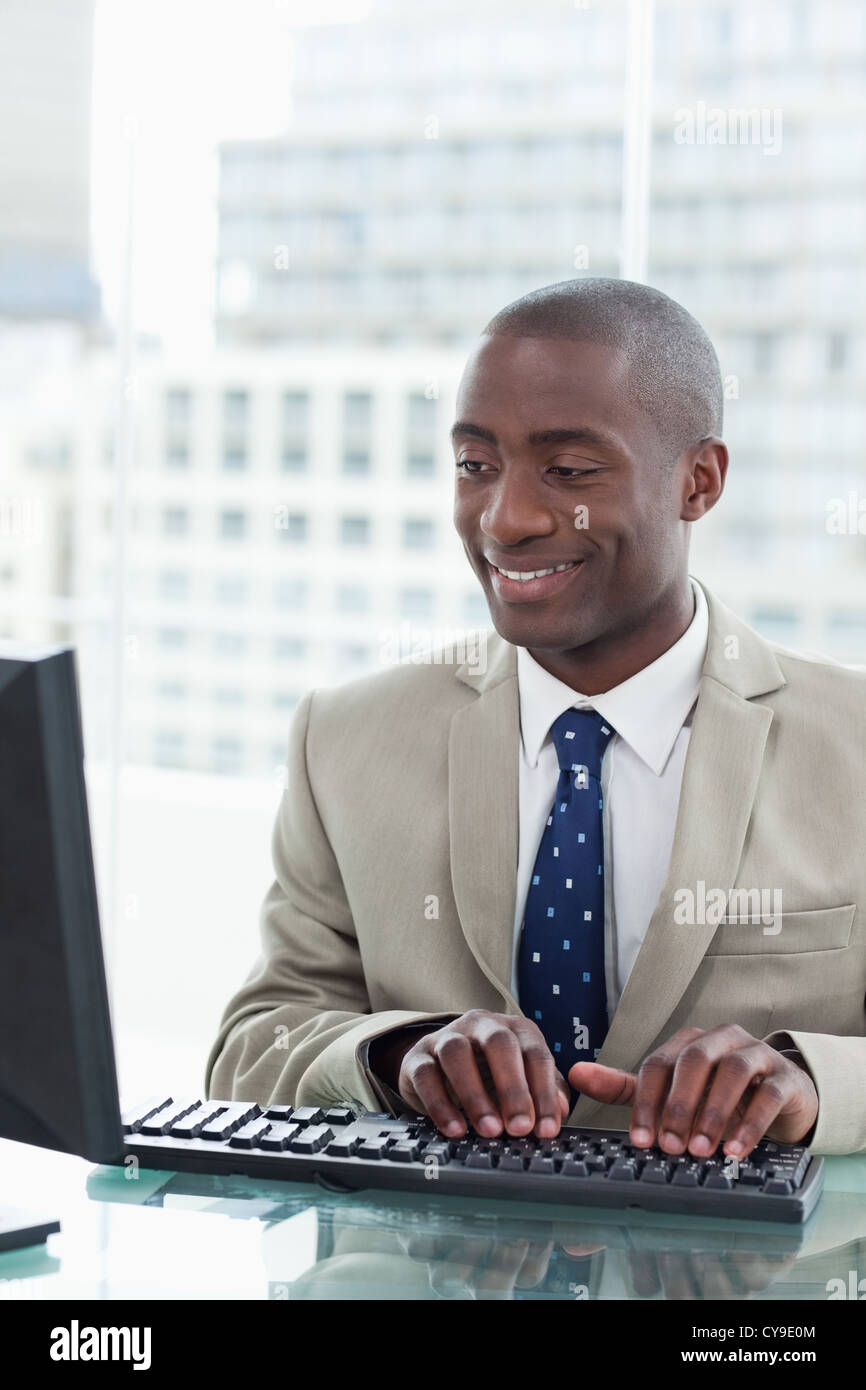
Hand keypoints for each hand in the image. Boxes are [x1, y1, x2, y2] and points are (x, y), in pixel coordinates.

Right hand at [398, 1009, 570, 1139]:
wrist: (438, 1066)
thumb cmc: (490, 1074)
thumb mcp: (522, 1079)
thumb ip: (545, 1091)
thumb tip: (560, 1111)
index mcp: (513, 1028)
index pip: (535, 1054)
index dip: (544, 1092)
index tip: (547, 1129)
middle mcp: (480, 1025)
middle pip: (499, 1044)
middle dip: (513, 1088)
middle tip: (520, 1128)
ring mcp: (446, 1037)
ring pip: (457, 1054)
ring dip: (475, 1095)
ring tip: (489, 1131)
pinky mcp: (418, 1057)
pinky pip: (426, 1075)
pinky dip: (440, 1105)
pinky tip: (455, 1130)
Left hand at [567, 1024, 818, 1158]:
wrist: (781, 1097)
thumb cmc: (717, 1094)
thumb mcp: (670, 1092)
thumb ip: (624, 1087)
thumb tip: (573, 1074)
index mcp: (687, 1042)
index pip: (658, 1064)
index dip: (647, 1103)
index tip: (641, 1141)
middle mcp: (720, 1040)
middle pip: (693, 1061)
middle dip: (678, 1105)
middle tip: (670, 1146)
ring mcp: (755, 1054)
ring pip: (732, 1071)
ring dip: (714, 1111)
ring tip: (702, 1150)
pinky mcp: (784, 1077)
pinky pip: (768, 1093)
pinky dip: (751, 1122)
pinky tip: (736, 1149)